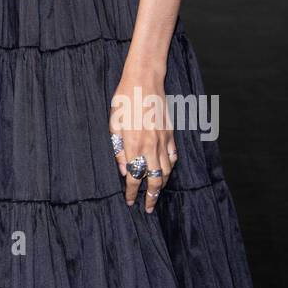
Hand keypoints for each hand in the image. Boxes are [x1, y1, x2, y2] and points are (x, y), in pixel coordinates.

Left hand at [110, 66, 176, 212]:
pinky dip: (170, 168)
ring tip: (156, 193)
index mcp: (133, 144)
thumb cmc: (124, 99)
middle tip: (148, 208)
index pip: (135, 177)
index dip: (132, 193)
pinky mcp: (171, 133)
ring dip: (161, 185)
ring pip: (166, 171)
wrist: (145, 80)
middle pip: (155, 180)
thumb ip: (117, 148)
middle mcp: (151, 145)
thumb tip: (122, 170)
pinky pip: (174, 157)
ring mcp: (163, 140)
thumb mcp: (113, 123)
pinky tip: (165, 172)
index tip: (130, 202)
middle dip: (152, 197)